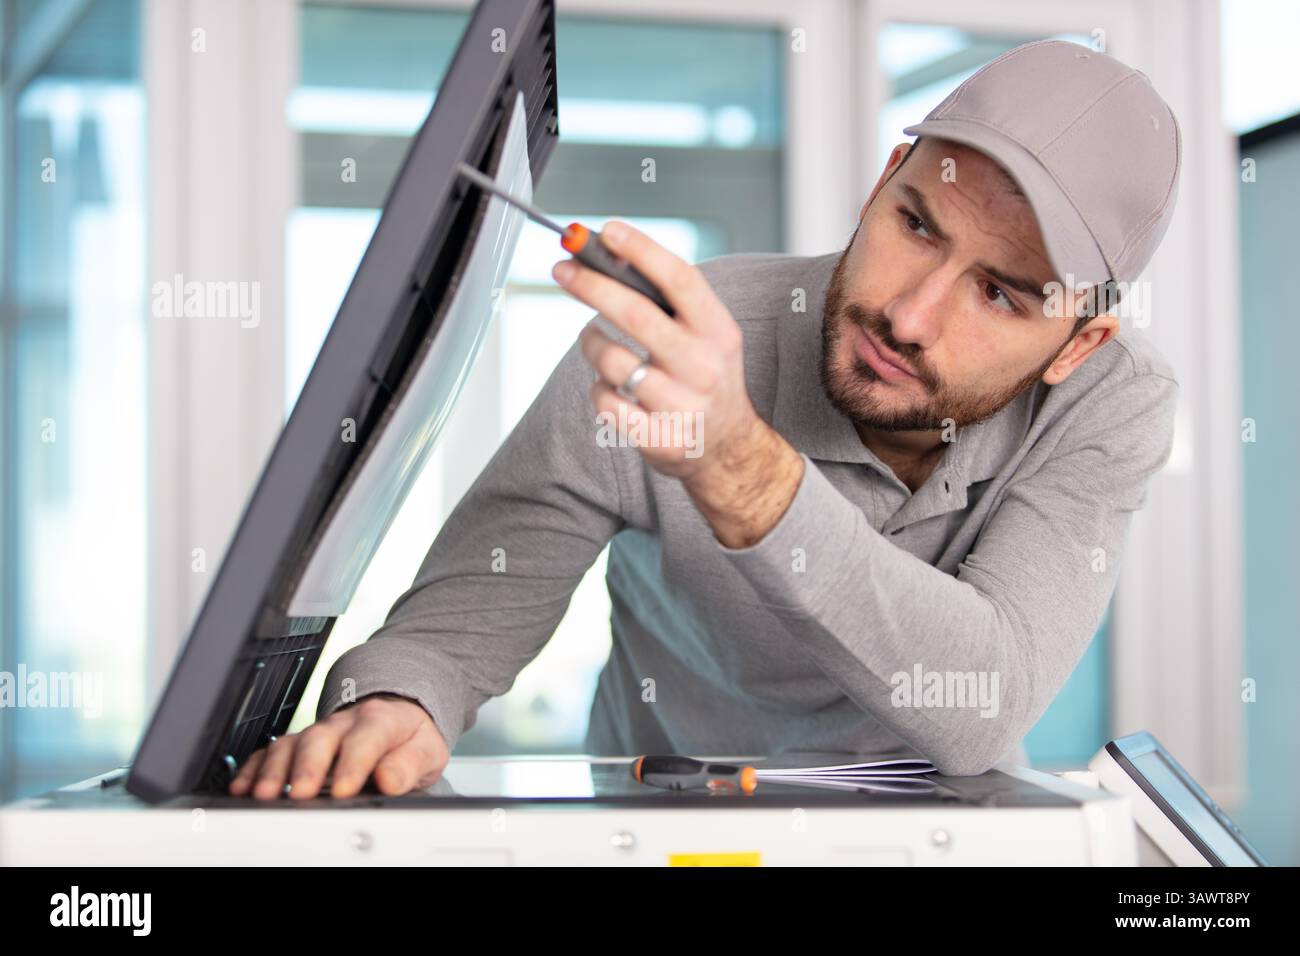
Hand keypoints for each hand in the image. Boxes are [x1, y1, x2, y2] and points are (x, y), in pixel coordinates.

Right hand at [228, 693, 448, 799]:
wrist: (398, 711)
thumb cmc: (409, 736)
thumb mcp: (427, 749)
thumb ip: (410, 764)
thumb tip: (390, 780)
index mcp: (381, 720)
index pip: (367, 737)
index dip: (354, 763)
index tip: (345, 790)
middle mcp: (345, 722)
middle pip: (321, 737)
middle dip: (308, 766)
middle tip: (302, 794)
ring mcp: (319, 731)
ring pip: (292, 743)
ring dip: (276, 769)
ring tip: (265, 794)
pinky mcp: (300, 742)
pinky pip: (273, 750)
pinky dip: (255, 768)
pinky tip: (244, 786)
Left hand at [555, 221, 803, 547]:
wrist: (728, 447)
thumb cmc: (706, 377)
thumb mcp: (707, 334)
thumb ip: (669, 301)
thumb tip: (614, 256)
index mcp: (719, 331)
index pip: (680, 279)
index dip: (642, 251)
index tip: (608, 231)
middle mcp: (704, 367)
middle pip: (636, 314)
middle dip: (591, 285)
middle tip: (563, 270)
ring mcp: (682, 406)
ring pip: (611, 361)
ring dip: (590, 344)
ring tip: (593, 340)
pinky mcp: (658, 439)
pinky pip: (606, 403)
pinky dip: (598, 388)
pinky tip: (609, 385)